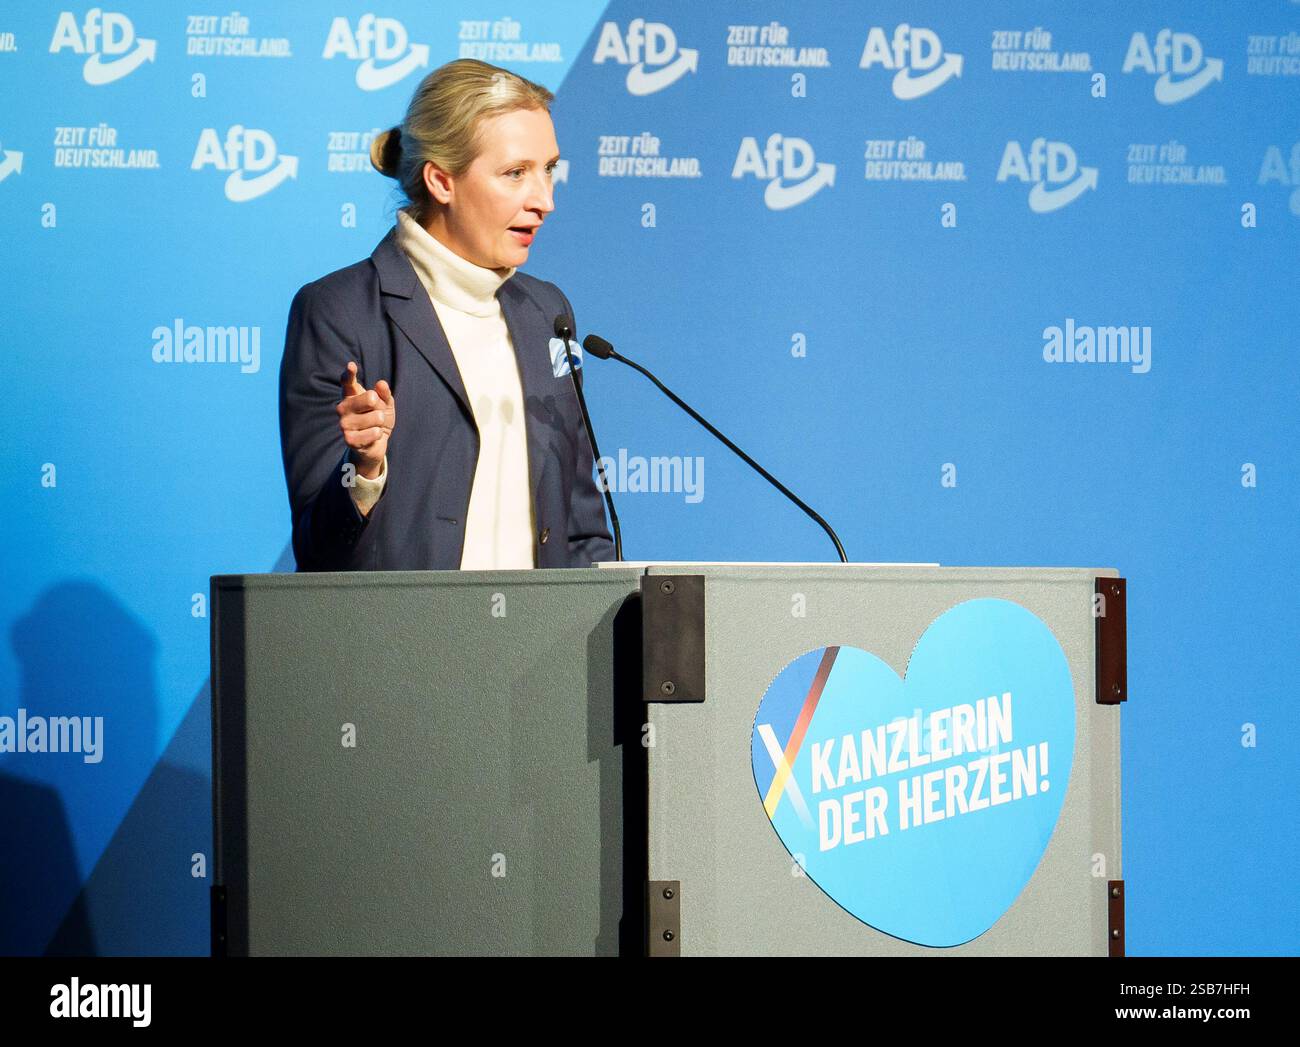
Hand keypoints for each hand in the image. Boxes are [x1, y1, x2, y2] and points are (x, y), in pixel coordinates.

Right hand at [336, 361, 394, 478]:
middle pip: (370, 398)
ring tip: (374, 427)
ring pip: (376, 417)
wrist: (375, 444)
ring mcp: (344, 423)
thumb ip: (385, 394)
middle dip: (380, 406)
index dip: (350, 374)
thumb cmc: (378, 420)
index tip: (351, 366)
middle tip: (377, 414)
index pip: (348, 382)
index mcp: (350, 395)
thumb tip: (381, 384)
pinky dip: (378, 434)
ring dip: (381, 423)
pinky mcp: (349, 439)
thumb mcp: (386, 405)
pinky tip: (373, 436)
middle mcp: (343, 408)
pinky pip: (374, 432)